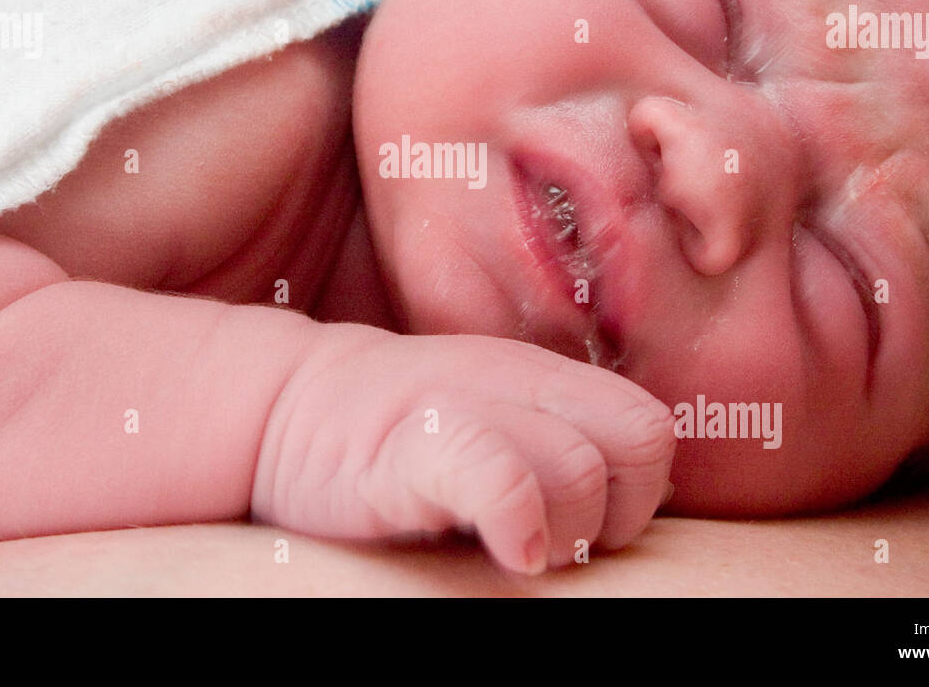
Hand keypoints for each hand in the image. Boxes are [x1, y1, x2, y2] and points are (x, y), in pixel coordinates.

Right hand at [251, 326, 675, 572]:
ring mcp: (463, 406)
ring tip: (519, 550)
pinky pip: (497, 473)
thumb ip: (557, 438)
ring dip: (567, 530)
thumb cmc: (392, 430)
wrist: (280, 404)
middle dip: (620, 511)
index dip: (639, 490)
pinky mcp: (409, 447)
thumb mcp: (489, 416)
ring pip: (580, 464)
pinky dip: (518, 520)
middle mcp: (513, 382)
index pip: (648, 425)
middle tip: (562, 541)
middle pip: (639, 437)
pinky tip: (505, 549)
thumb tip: (639, 499)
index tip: (588, 525)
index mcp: (539, 379)